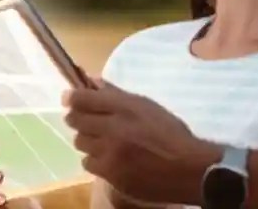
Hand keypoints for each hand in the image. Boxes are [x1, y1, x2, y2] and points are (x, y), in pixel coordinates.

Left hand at [63, 79, 219, 205]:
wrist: (188, 169)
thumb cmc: (171, 133)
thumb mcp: (147, 106)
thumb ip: (117, 94)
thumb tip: (92, 82)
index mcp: (126, 107)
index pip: (84, 98)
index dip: (72, 97)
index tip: (69, 97)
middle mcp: (114, 128)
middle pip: (76, 120)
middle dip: (77, 117)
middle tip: (84, 119)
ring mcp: (110, 153)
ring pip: (80, 142)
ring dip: (87, 138)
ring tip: (100, 140)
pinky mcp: (110, 174)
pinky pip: (87, 162)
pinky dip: (94, 158)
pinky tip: (107, 157)